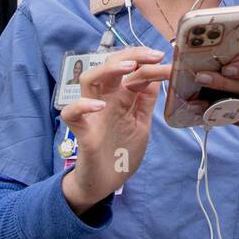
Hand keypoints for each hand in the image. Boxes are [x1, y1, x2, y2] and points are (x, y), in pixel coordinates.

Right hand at [61, 47, 169, 215]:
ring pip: (88, 80)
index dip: (148, 62)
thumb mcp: (141, 123)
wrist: (106, 183)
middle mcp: (105, 99)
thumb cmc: (122, 151)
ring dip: (107, 70)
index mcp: (121, 97)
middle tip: (153, 55)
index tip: (166, 59)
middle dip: (131, 55)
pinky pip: (72, 113)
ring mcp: (92, 114)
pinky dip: (83, 106)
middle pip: (109, 65)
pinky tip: (99, 106)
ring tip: (128, 68)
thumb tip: (156, 76)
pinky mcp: (81, 132)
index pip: (131, 70)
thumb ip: (146, 101)